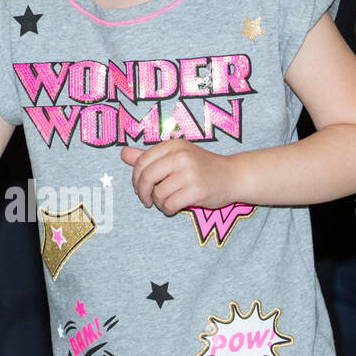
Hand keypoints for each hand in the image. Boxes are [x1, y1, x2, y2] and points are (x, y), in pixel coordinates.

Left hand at [121, 140, 237, 215]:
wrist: (233, 176)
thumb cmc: (200, 167)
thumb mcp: (175, 156)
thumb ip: (149, 156)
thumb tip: (122, 153)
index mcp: (173, 145)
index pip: (142, 161)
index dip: (135, 177)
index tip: (138, 187)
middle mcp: (181, 156)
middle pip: (146, 177)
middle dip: (142, 192)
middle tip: (146, 200)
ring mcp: (190, 173)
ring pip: (158, 193)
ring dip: (158, 202)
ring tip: (166, 202)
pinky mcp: (198, 190)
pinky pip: (170, 204)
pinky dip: (168, 209)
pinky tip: (173, 207)